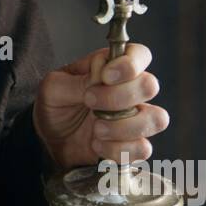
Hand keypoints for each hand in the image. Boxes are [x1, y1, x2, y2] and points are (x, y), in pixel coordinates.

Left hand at [32, 44, 168, 174]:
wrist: (49, 139)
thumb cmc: (55, 106)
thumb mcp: (53, 88)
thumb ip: (76, 81)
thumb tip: (99, 78)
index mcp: (112, 68)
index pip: (140, 55)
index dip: (130, 64)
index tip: (107, 76)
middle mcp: (130, 92)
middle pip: (150, 86)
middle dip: (119, 97)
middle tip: (90, 102)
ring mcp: (135, 120)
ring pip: (156, 119)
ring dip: (123, 126)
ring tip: (96, 128)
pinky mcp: (132, 146)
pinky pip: (143, 149)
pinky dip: (118, 149)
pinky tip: (97, 145)